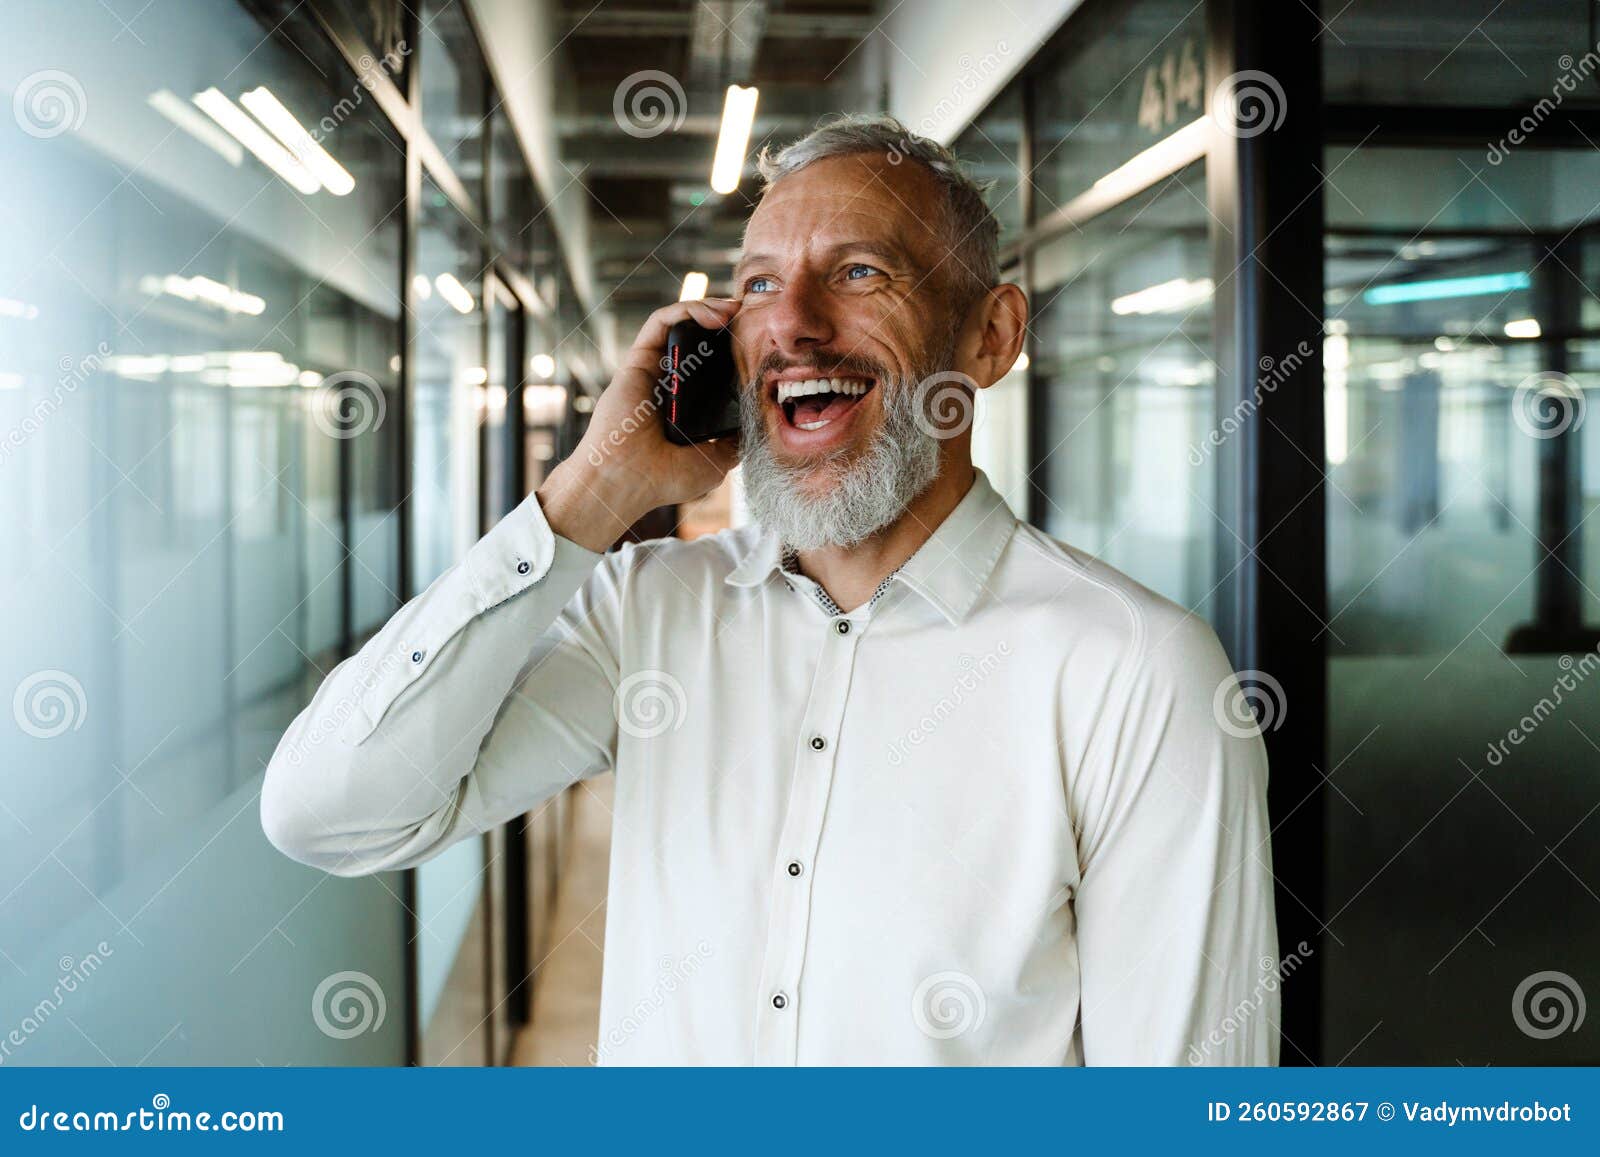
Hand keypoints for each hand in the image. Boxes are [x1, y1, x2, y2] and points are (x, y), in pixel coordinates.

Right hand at [537, 298, 742, 551]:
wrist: (628, 480)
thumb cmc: (664, 478)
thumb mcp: (715, 461)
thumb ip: (733, 442)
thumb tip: (755, 426)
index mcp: (686, 405)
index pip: (711, 366)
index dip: (733, 349)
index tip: (758, 343)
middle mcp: (668, 383)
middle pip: (697, 339)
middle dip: (724, 321)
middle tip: (750, 316)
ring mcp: (653, 369)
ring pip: (680, 324)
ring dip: (708, 308)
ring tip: (734, 309)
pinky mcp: (638, 359)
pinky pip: (662, 321)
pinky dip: (687, 310)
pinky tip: (713, 316)